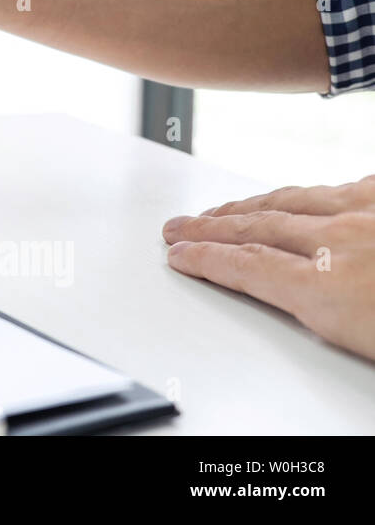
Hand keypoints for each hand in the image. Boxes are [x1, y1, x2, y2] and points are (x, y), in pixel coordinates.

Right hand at [163, 177, 374, 361]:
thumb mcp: (365, 348)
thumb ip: (322, 318)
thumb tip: (299, 311)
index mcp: (333, 285)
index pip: (248, 265)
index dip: (207, 259)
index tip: (181, 255)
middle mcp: (345, 238)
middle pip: (259, 227)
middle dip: (211, 228)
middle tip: (183, 228)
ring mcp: (369, 212)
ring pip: (293, 200)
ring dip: (249, 206)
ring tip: (225, 211)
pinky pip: (337, 188)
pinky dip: (306, 196)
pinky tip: (301, 198)